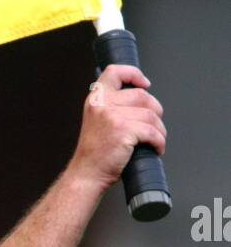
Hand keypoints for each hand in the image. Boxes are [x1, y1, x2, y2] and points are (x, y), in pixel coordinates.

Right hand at [67, 64, 165, 191]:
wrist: (87, 174)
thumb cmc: (94, 153)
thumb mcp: (96, 120)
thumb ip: (111, 106)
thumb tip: (140, 98)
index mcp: (95, 99)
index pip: (115, 72)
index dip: (134, 74)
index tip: (145, 84)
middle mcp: (102, 105)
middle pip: (142, 95)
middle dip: (154, 110)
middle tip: (153, 124)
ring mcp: (113, 117)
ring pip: (151, 114)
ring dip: (159, 129)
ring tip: (155, 140)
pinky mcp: (124, 131)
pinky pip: (152, 131)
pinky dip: (159, 141)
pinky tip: (156, 148)